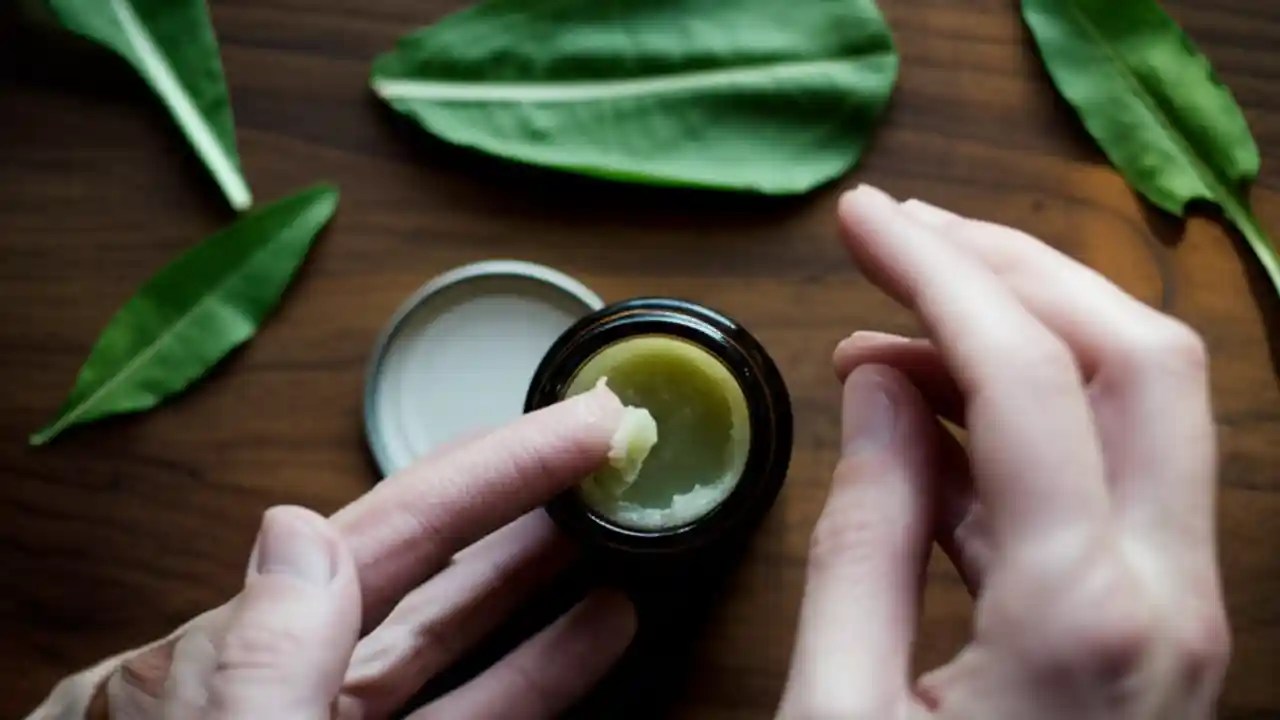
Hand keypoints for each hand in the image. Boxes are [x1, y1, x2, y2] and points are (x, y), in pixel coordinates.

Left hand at [39, 386, 635, 718]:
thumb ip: (255, 660)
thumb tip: (295, 528)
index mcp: (230, 671)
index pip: (381, 539)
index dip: (490, 474)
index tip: (579, 429)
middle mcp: (283, 697)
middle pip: (421, 576)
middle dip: (512, 510)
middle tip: (594, 459)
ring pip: (451, 647)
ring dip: (535, 590)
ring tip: (607, 538)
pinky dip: (533, 679)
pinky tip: (590, 644)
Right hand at [780, 186, 1228, 718]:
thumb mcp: (837, 710)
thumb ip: (859, 545)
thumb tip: (877, 389)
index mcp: (1082, 616)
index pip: (1027, 375)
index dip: (938, 272)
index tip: (862, 221)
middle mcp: (1167, 598)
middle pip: (1138, 359)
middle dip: (1017, 268)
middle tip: (906, 235)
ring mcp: (1180, 615)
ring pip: (1141, 412)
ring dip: (1024, 337)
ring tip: (891, 328)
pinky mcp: (1158, 631)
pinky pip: (1110, 486)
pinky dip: (1023, 426)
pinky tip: (928, 421)